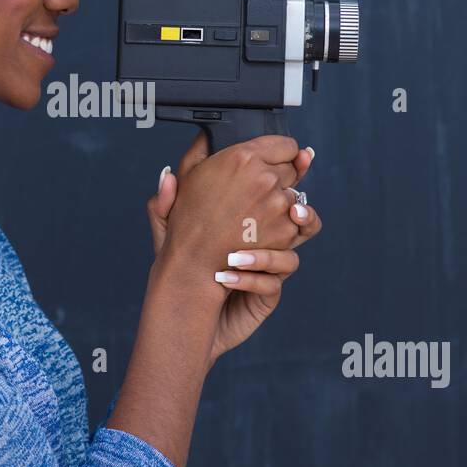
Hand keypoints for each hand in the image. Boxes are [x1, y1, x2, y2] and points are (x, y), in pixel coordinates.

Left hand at [146, 131, 321, 366]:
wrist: (182, 308)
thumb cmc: (180, 261)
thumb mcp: (168, 228)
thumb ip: (168, 199)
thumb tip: (166, 172)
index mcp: (250, 213)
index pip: (279, 187)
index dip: (294, 170)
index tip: (299, 158)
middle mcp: (265, 238)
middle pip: (299, 218)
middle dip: (298, 210)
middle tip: (290, 208)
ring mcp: (268, 267)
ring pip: (292, 255)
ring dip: (270, 252)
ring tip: (241, 254)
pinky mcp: (265, 294)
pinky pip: (271, 284)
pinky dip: (250, 279)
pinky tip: (226, 277)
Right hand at [147, 130, 320, 258]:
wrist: (197, 264)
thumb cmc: (189, 222)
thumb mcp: (186, 175)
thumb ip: (200, 148)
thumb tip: (208, 133)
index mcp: (243, 157)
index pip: (286, 145)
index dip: (278, 154)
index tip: (272, 161)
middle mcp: (265, 177)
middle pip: (292, 169)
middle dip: (278, 178)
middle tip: (255, 191)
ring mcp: (279, 204)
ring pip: (296, 194)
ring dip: (281, 202)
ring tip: (256, 213)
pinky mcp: (287, 229)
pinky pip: (299, 219)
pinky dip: (288, 223)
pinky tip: (267, 226)